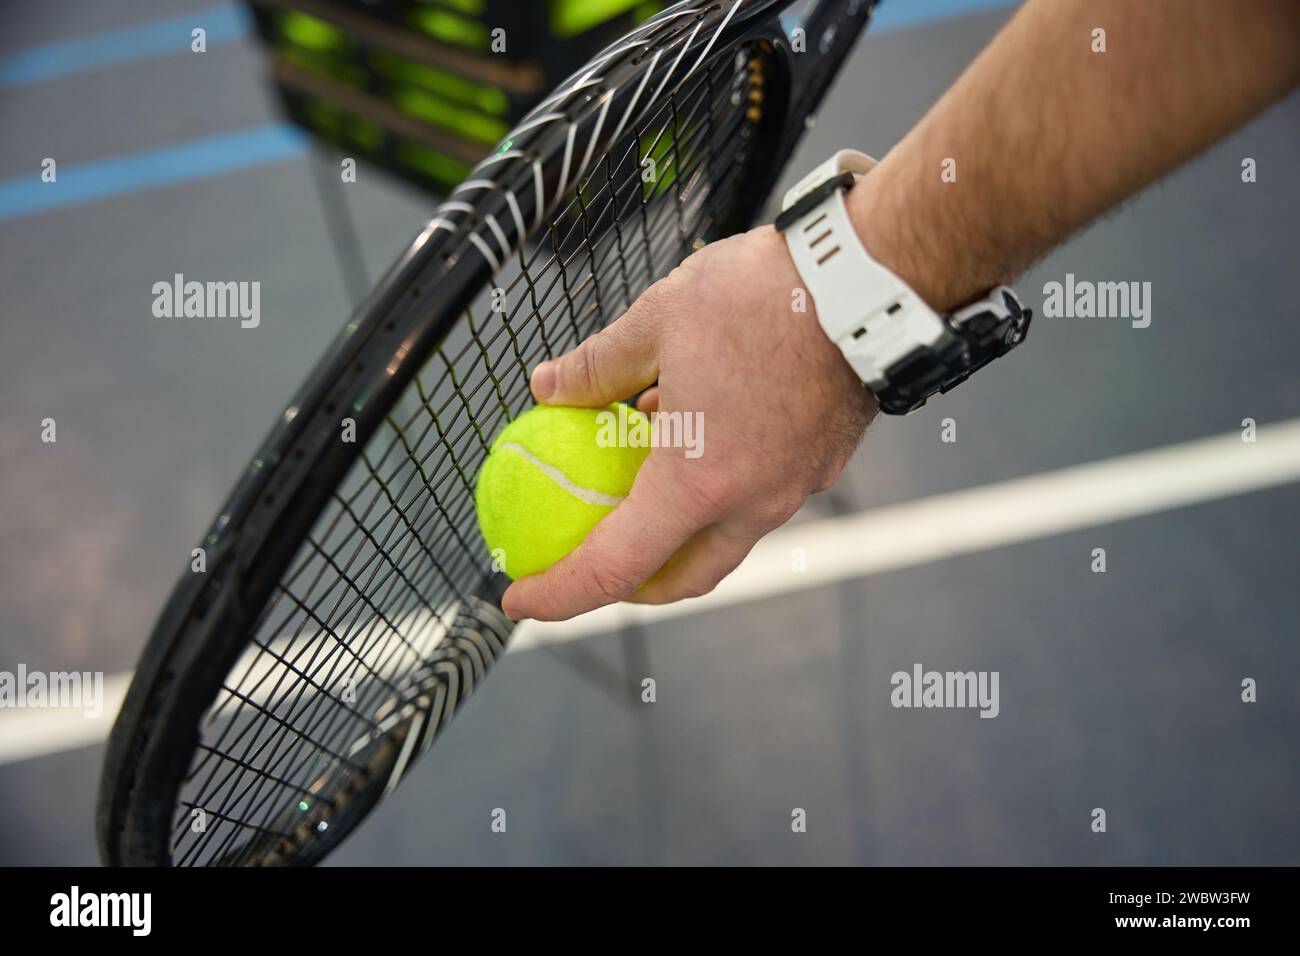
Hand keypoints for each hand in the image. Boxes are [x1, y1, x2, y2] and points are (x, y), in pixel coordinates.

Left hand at [500, 224, 876, 621]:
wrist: (870, 280)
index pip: (614, 568)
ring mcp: (795, 487)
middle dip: (632, 587)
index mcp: (700, 483)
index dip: (559, 593)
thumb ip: (597, 365)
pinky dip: (718, 491)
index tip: (520, 596)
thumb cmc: (763, 296)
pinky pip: (758, 497)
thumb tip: (549, 386)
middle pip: (683, 577)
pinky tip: (698, 439)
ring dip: (678, 535)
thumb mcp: (658, 320)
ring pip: (725, 539)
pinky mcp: (819, 461)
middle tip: (590, 564)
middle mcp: (752, 503)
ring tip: (640, 490)